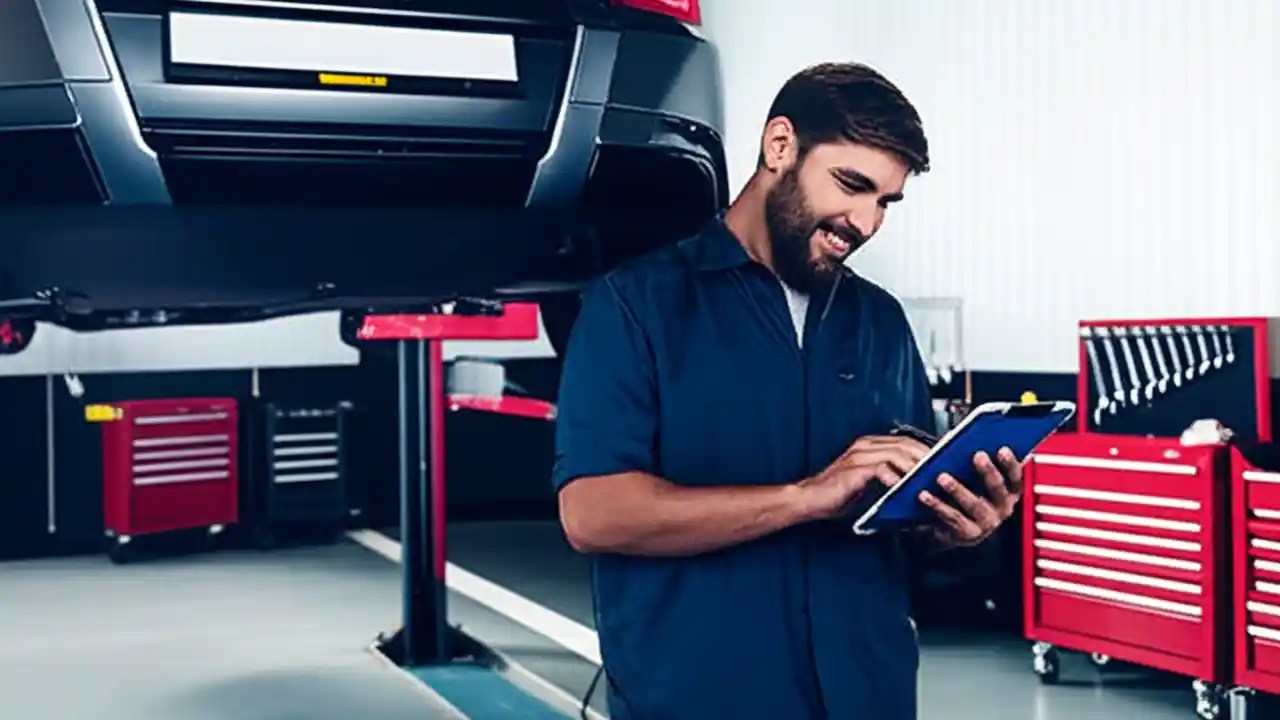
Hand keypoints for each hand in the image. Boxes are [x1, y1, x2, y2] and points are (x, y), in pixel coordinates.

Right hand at [797, 435, 931, 519]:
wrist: (810, 499)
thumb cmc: (838, 494)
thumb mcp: (869, 483)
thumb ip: (890, 478)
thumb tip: (916, 486)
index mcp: (870, 446)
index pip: (906, 441)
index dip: (926, 450)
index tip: (943, 463)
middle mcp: (866, 446)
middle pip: (906, 444)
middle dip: (927, 457)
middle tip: (943, 471)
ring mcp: (859, 455)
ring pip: (897, 453)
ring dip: (915, 467)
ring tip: (929, 480)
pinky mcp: (854, 469)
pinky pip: (882, 468)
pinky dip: (896, 477)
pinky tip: (904, 487)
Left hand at [918, 447, 1024, 547]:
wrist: (956, 529)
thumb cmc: (969, 493)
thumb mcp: (976, 479)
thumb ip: (979, 465)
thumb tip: (969, 442)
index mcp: (1009, 492)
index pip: (1015, 477)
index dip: (1010, 464)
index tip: (1002, 449)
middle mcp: (1003, 509)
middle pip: (998, 489)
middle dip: (988, 472)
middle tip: (978, 455)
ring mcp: (987, 523)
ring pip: (974, 504)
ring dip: (957, 489)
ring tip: (941, 477)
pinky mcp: (968, 533)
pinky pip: (953, 518)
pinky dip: (938, 505)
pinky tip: (924, 495)